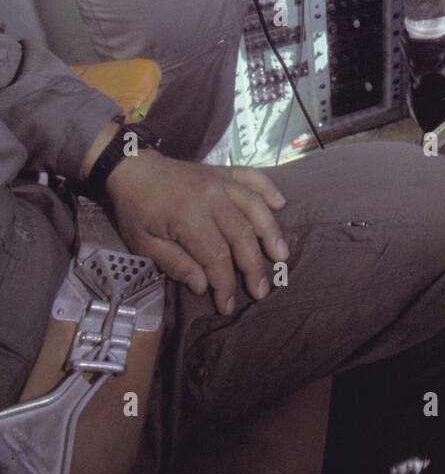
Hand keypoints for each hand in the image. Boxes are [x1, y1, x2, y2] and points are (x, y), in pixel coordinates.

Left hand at [105, 150, 288, 314]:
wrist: (133, 168)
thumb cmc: (136, 209)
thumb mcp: (143, 243)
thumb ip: (175, 264)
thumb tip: (204, 286)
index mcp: (188, 216)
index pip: (216, 257)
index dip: (225, 284)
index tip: (227, 305)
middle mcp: (211, 196)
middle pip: (242, 235)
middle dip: (253, 267)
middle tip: (261, 291)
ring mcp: (220, 180)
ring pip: (254, 207)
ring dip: (271, 232)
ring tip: (281, 256)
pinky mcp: (224, 171)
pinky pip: (252, 177)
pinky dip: (268, 188)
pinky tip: (280, 204)